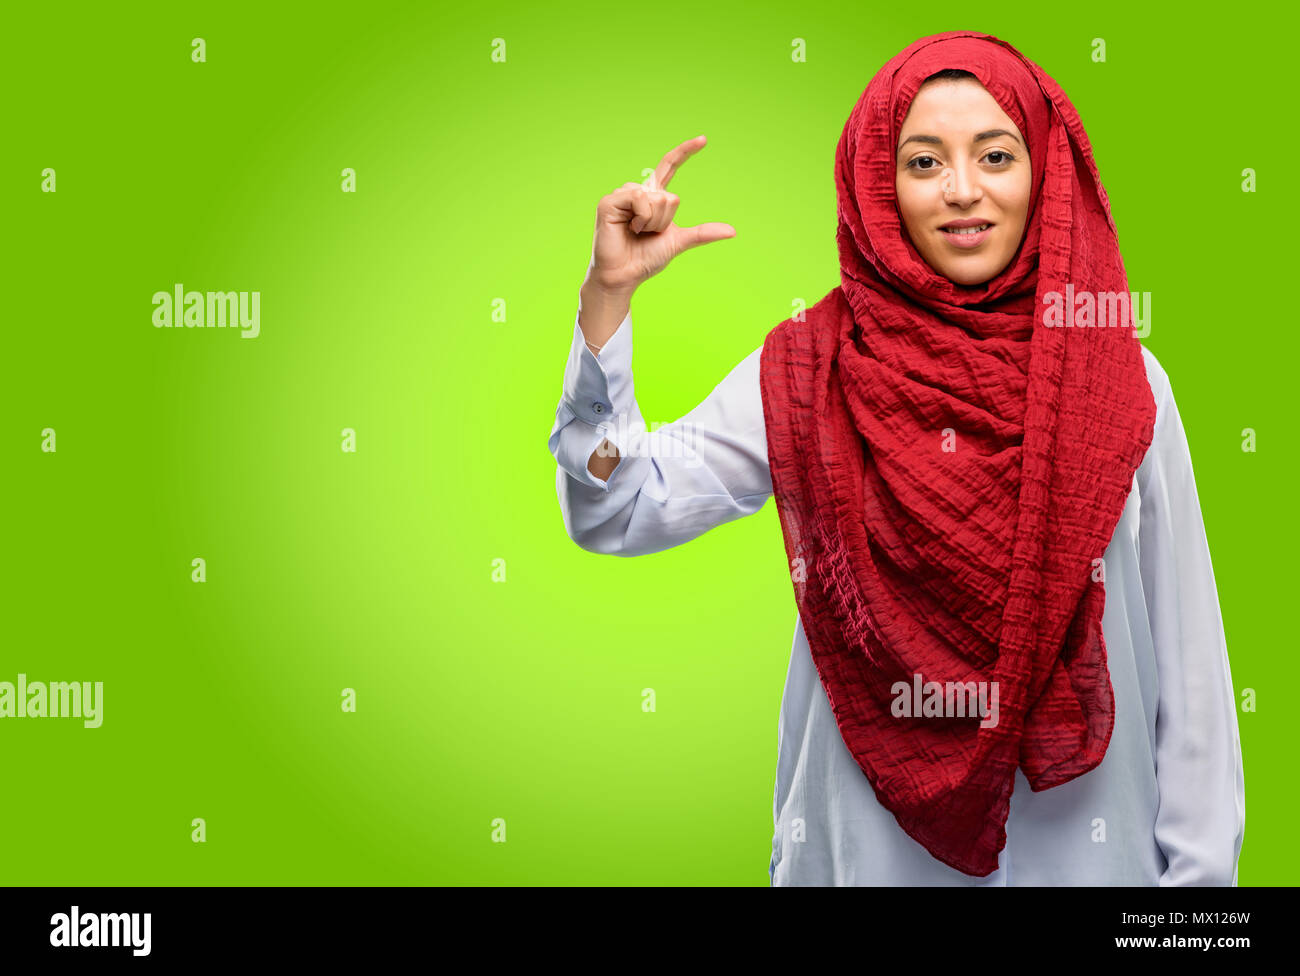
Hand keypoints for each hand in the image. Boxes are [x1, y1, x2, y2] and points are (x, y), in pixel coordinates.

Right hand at [586, 135, 736, 294]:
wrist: (624, 276)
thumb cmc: (646, 259)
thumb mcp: (679, 242)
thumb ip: (702, 233)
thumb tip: (733, 232)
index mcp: (653, 197)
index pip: (669, 166)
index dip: (685, 152)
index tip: (704, 139)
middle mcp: (638, 192)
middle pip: (670, 196)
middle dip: (664, 221)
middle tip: (646, 234)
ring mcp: (622, 195)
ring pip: (657, 198)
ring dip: (652, 222)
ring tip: (635, 232)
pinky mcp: (609, 202)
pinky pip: (639, 199)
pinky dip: (641, 218)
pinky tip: (628, 228)